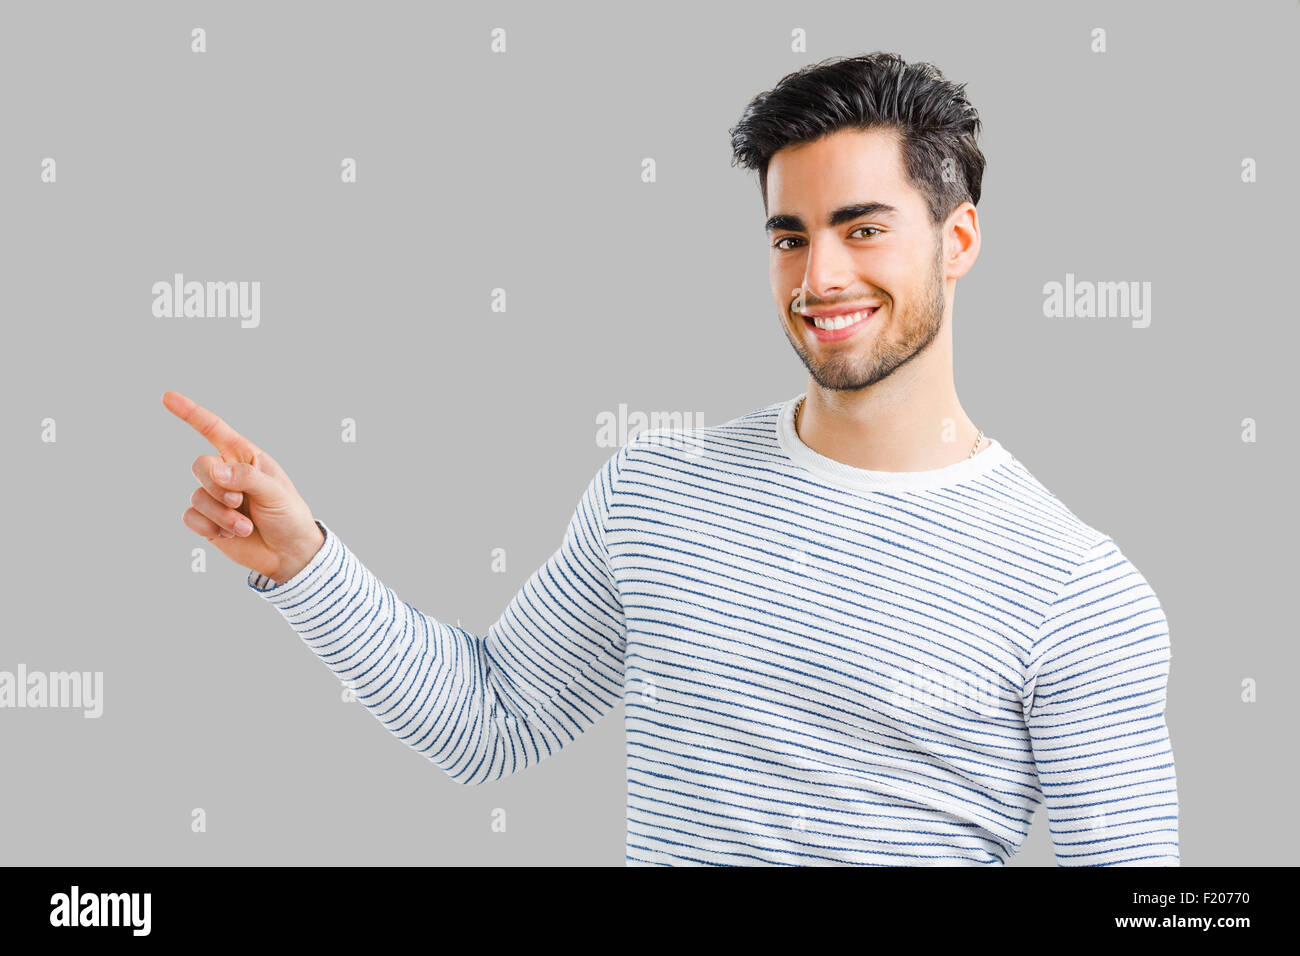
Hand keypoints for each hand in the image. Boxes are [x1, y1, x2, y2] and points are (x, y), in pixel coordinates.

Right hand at [163, 390, 325, 583]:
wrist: (288, 554)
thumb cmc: (289, 517)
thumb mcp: (276, 493)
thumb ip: (247, 478)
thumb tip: (216, 470)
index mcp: (246, 458)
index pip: (214, 430)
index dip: (191, 413)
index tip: (167, 397)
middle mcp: (227, 474)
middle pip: (200, 465)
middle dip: (217, 486)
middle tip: (238, 502)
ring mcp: (216, 498)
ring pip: (197, 496)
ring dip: (220, 514)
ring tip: (244, 527)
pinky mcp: (208, 521)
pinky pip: (191, 517)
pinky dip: (208, 527)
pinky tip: (229, 535)